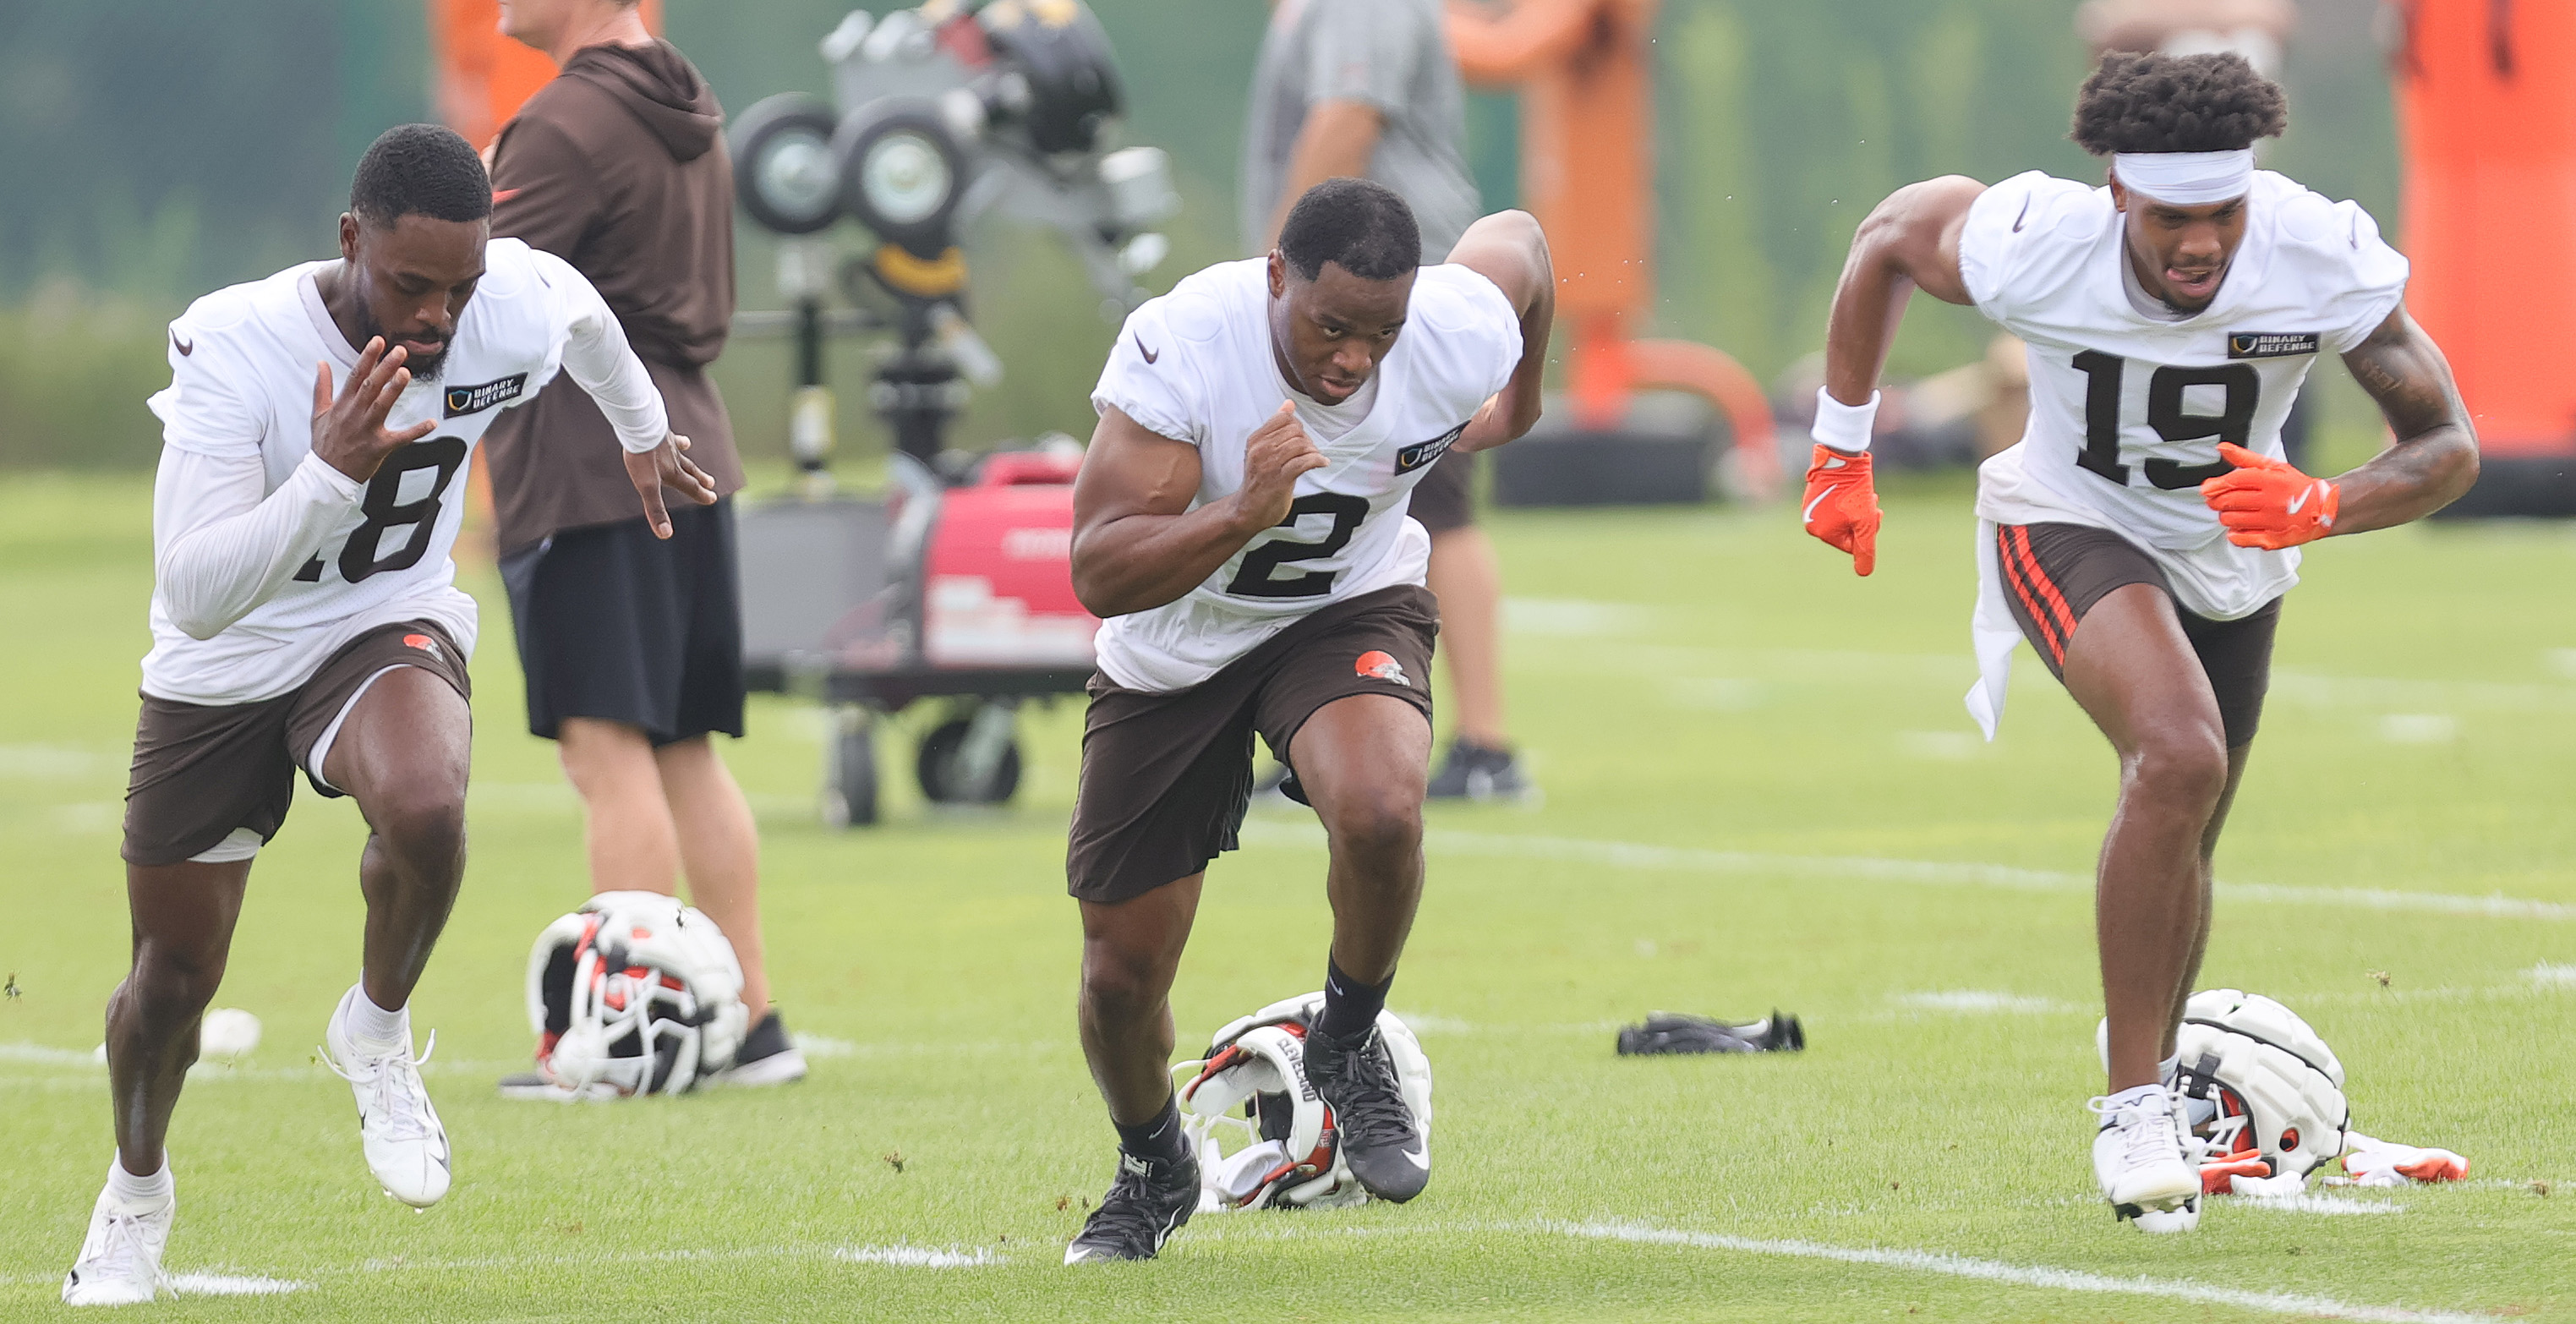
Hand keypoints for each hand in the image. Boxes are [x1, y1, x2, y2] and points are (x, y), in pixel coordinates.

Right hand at [310, 339, 435, 483]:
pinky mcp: (379, 447)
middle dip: (385, 367)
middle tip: (400, 351)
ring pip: (382, 406)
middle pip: (371, 386)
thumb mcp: (318, 413)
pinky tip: (432, 422)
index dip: (368, 357)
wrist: (326, 474)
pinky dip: (416, 431)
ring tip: (406, 373)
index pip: (356, 375)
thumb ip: (322, 386)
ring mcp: (366, 430)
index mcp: (342, 404)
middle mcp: (354, 414)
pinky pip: (401, 438)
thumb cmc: (325, 442)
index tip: (379, 341)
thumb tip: (321, 363)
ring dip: (394, 389)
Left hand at [623, 432, 718, 538]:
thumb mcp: (647, 487)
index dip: (700, 494)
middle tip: (710, 482)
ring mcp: (667, 443)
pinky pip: (665, 434)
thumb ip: (656, 510)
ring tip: (688, 449)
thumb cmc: (643, 458)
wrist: (639, 426)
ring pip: (679, 451)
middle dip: (699, 478)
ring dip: (685, 454)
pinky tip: (667, 430)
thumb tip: (665, 535)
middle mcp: (674, 459)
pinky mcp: (657, 429)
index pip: (690, 487)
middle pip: (689, 470)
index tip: (712, 498)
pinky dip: (669, 434)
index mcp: (673, 474)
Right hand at [1231, 402, 1325, 529]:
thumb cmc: (1258, 481)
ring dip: (1313, 451)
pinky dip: (1317, 461)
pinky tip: (1321, 463)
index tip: (1301, 438)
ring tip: (1315, 458)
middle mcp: (1261, 450)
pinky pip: (1304, 462)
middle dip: (1307, 439)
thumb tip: (1288, 404)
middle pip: (1294, 430)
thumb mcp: (1262, 450)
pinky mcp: (1280, 479)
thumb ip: (1275, 428)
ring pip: (1300, 444)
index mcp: (1256, 440)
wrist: (1248, 510)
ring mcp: (1270, 464)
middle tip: (1310, 451)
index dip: (1297, 426)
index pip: (1283, 418)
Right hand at [1801, 443, 1880, 575]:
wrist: (1841, 456)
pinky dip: (1847, 501)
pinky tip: (1854, 489)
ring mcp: (1810, 508)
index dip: (1867, 531)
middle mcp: (1810, 522)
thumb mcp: (1865, 522)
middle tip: (1872, 502)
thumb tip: (1864, 573)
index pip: (1851, 544)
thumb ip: (1865, 549)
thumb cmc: (1854, 490)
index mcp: (1820, 532)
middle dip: (1862, 520)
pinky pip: (1834, 505)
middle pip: (1846, 531)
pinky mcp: (1813, 495)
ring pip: (1842, 517)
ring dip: (1858, 510)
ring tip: (1866, 494)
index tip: (1875, 513)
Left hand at [2201, 442, 2337, 548]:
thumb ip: (2245, 458)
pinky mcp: (2273, 539)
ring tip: (2231, 512)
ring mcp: (2273, 522)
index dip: (2216, 485)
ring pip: (2231, 521)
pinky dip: (2234, 534)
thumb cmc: (2293, 485)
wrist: (2323, 508)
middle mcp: (2272, 501)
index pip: (2235, 481)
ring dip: (2225, 516)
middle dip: (2216, 501)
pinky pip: (2242, 539)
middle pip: (2229, 502)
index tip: (2206, 489)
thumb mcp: (2273, 467)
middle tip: (2217, 501)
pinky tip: (2238, 528)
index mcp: (2272, 481)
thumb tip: (2220, 448)